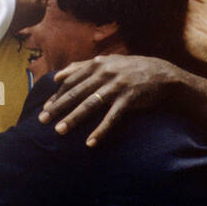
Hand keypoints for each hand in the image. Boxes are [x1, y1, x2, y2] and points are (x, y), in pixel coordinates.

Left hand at [39, 54, 181, 146]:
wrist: (163, 75)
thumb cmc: (131, 70)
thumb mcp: (108, 62)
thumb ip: (82, 67)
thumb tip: (57, 76)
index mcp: (98, 64)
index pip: (71, 80)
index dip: (57, 95)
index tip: (45, 109)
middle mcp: (106, 72)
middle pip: (76, 92)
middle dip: (58, 107)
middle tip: (43, 121)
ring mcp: (117, 86)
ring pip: (90, 104)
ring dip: (74, 118)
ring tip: (60, 131)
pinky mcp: (129, 99)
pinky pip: (111, 117)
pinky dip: (100, 131)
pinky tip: (90, 142)